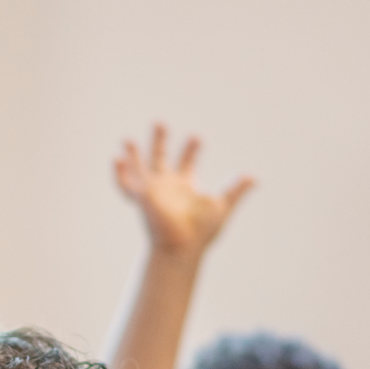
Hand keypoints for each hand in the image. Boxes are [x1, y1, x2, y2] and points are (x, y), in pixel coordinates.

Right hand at [115, 123, 254, 257]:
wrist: (183, 246)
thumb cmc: (201, 233)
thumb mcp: (222, 206)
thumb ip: (235, 190)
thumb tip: (254, 178)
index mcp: (185, 187)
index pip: (187, 163)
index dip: (191, 150)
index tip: (196, 137)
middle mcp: (167, 187)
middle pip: (161, 159)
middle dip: (160, 142)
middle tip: (160, 123)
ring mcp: (153, 192)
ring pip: (139, 169)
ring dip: (133, 155)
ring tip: (126, 140)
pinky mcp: (142, 197)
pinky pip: (126, 185)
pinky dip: (120, 174)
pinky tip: (116, 159)